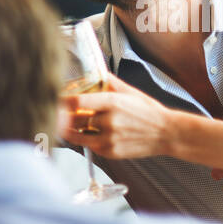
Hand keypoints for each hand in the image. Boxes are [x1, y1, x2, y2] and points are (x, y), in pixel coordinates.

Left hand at [57, 73, 171, 160]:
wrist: (167, 133)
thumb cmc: (148, 111)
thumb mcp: (130, 92)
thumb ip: (110, 82)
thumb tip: (95, 72)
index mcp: (112, 102)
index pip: (76, 102)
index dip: (62, 102)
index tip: (55, 100)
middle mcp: (109, 121)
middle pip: (72, 120)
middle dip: (63, 117)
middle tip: (57, 114)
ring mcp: (109, 138)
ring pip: (76, 136)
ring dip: (69, 131)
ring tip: (66, 126)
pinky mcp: (110, 152)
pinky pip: (89, 146)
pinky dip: (86, 141)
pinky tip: (89, 134)